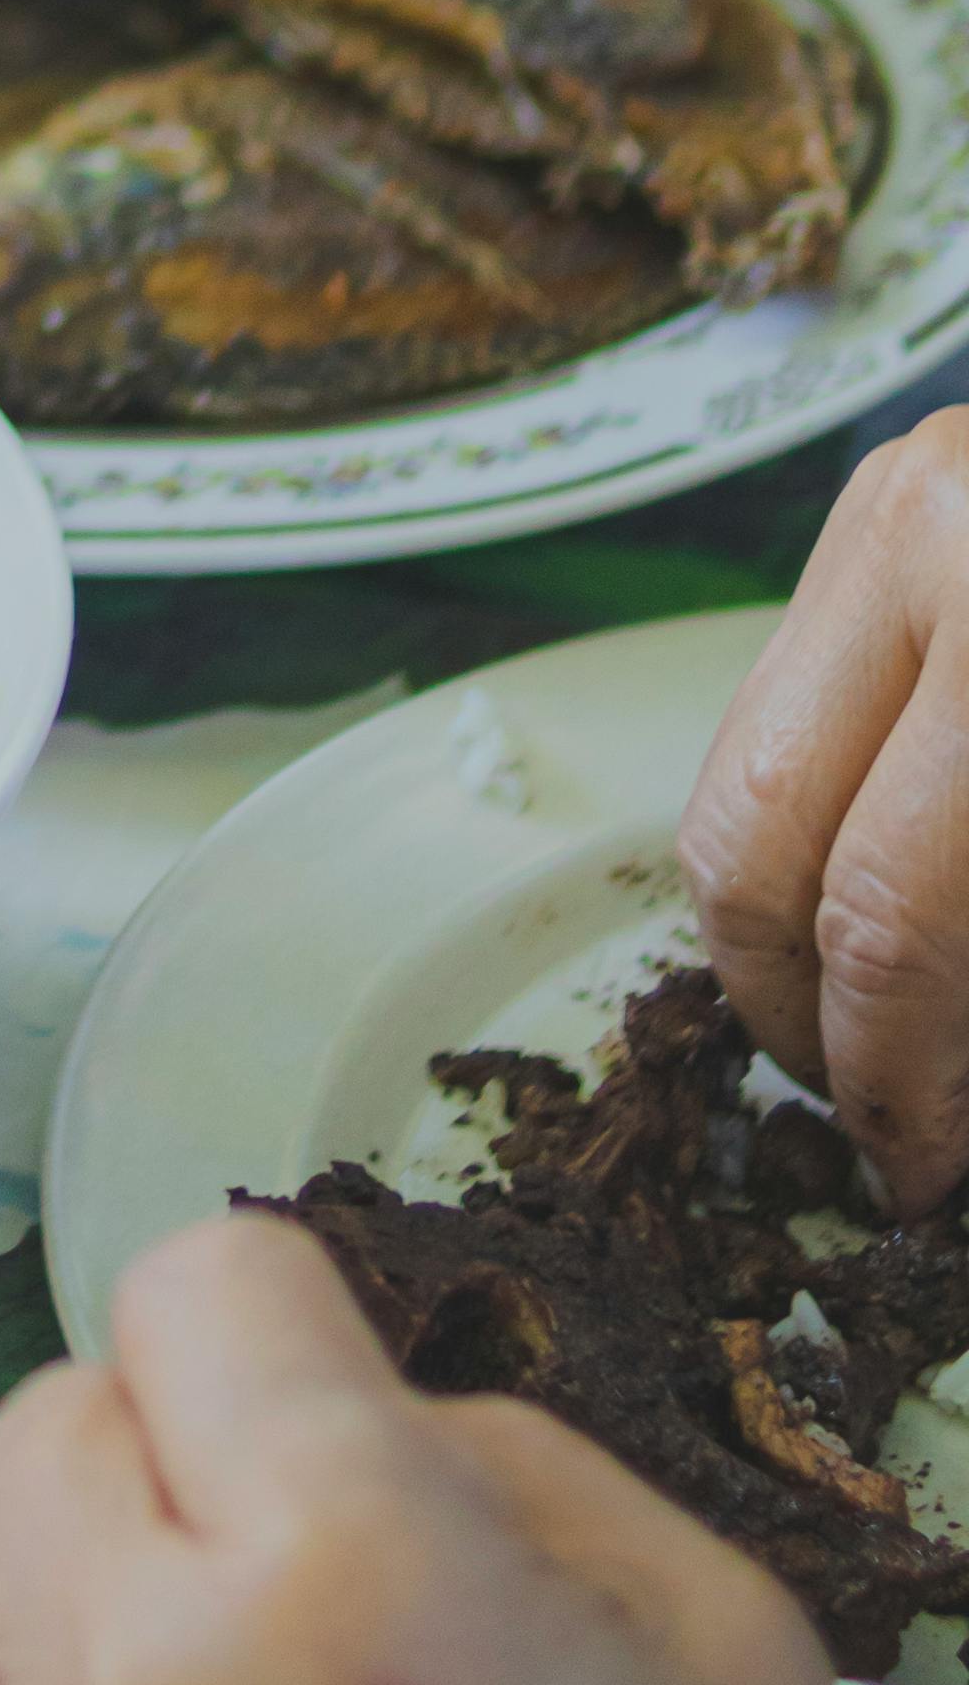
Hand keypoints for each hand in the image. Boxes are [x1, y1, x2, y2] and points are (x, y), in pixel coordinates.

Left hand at [0, 1212, 948, 1684]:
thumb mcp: (703, 1630)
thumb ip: (489, 1446)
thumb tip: (325, 1390)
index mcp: (339, 1561)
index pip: (192, 1277)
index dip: (278, 1341)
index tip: (319, 1422)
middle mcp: (137, 1683)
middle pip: (55, 1417)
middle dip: (172, 1476)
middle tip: (294, 1615)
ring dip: (107, 1661)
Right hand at [684, 416, 968, 1209]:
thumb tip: (961, 1116)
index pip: (891, 909)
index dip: (900, 1080)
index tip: (928, 1179)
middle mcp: (928, 540)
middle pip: (760, 837)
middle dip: (803, 1021)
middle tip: (880, 1124)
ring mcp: (882, 506)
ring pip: (739, 772)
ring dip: (789, 934)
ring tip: (877, 1031)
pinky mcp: (872, 507)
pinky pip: (790, 706)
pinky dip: (825, 830)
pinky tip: (901, 913)